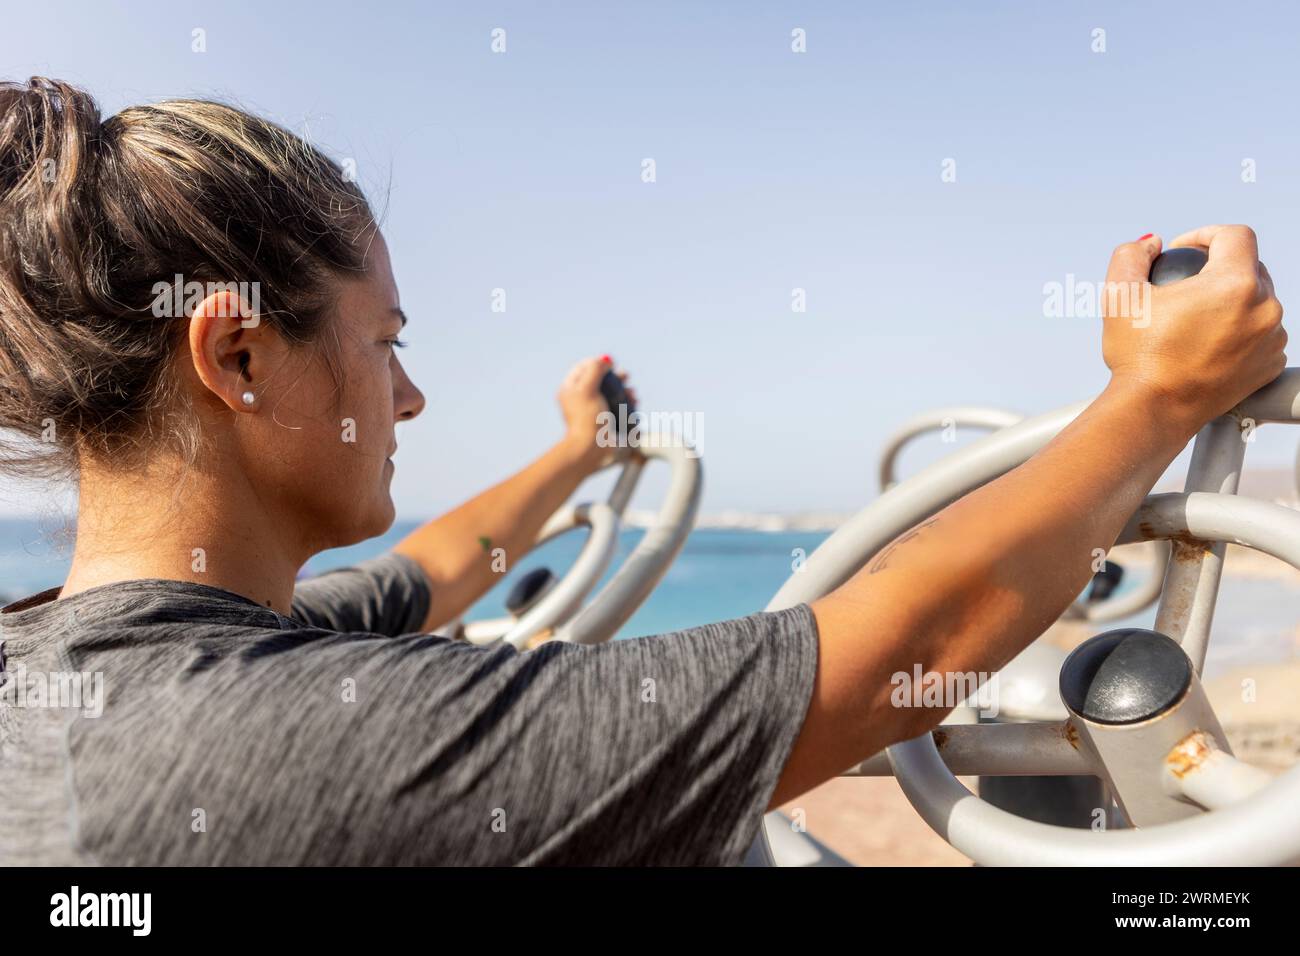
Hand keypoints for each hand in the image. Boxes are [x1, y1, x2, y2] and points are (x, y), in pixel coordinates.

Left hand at [556, 355, 636, 471]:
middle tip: (626, 376)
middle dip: (615, 377)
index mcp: (570, 390)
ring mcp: (594, 411)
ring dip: (624, 390)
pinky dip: (627, 403)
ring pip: (611, 393)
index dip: (598, 363)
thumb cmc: (587, 419)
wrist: (592, 449)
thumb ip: (595, 370)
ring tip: (633, 394)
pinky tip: (635, 403)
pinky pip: (618, 407)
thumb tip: (604, 360)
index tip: (611, 365)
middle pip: (600, 380)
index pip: (583, 368)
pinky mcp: (606, 421)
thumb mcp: (587, 389)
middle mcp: (581, 399)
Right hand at [1102, 225, 1285, 427]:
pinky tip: (1209, 342)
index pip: (1235, 235)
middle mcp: (1265, 308)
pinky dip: (1241, 330)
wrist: (1154, 410)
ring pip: (1259, 300)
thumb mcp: (1119, 296)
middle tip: (1185, 285)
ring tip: (1197, 317)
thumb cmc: (1137, 355)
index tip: (1184, 250)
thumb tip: (1152, 243)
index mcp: (1234, 283)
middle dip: (1219, 268)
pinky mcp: (1270, 363)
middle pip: (1251, 266)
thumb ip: (1132, 254)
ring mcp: (1272, 338)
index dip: (1206, 234)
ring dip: (1232, 300)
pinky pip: (1262, 332)